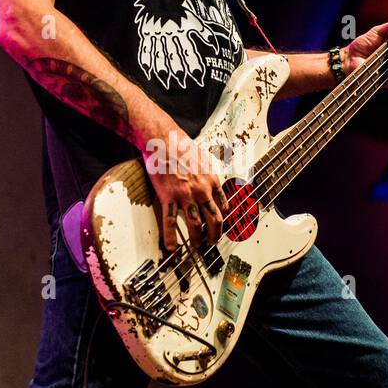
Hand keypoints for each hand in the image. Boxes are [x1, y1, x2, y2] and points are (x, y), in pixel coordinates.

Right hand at [141, 128, 228, 251]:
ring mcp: (185, 195)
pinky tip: (172, 248)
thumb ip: (208, 172)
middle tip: (212, 241)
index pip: (223, 205)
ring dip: (198, 239)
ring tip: (197, 246)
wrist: (164, 139)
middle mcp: (202, 190)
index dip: (223, 218)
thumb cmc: (181, 145)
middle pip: (214, 219)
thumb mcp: (203, 158)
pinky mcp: (169, 197)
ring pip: (196, 224)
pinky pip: (170, 222)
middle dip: (215, 234)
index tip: (220, 225)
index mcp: (212, 180)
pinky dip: (171, 238)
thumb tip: (210, 178)